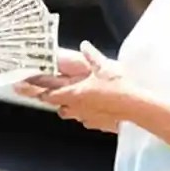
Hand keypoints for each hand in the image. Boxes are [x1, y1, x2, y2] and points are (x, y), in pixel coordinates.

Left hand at [14, 41, 129, 132]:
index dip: (40, 92)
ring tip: (76, 101)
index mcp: (74, 93)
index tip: (33, 90)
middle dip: (55, 100)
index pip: (49, 95)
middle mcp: (77, 108)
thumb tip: (85, 45)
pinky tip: (95, 109)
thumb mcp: (104, 66)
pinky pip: (87, 120)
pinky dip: (87, 115)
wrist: (135, 107)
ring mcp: (87, 118)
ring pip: (71, 115)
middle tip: (53, 93)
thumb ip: (91, 55)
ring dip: (70, 108)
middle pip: (58, 107)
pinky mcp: (98, 124)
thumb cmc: (118, 87)